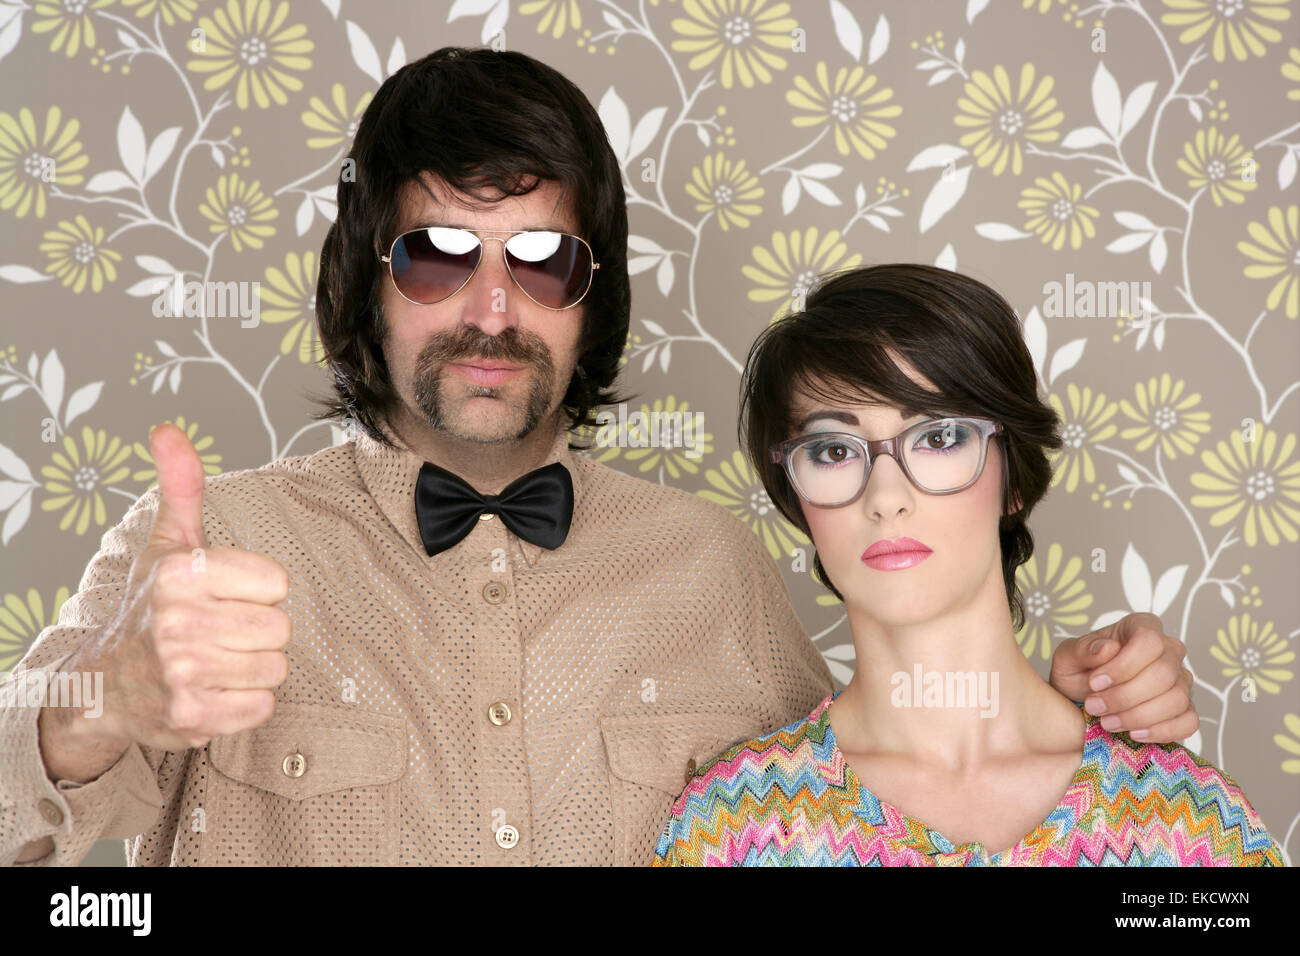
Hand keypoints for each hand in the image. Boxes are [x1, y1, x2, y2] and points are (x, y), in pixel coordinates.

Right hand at [68, 423, 291, 750]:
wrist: (107, 683)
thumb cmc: (150, 607)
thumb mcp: (167, 543)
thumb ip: (180, 487)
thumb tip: (167, 430)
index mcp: (180, 574)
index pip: (278, 583)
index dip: (260, 590)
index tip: (227, 594)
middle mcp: (177, 622)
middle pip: (280, 629)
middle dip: (258, 631)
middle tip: (221, 631)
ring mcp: (183, 674)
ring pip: (275, 668)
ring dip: (254, 667)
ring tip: (218, 660)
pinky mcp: (193, 717)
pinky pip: (263, 706)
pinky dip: (246, 702)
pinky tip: (215, 690)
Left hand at [1049, 612, 1196, 742]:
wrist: (1082, 700)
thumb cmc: (1078, 672)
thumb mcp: (1067, 657)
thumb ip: (1083, 650)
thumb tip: (1107, 648)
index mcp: (1142, 627)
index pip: (1148, 641)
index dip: (1123, 666)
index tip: (1095, 683)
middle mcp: (1169, 650)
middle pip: (1163, 674)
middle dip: (1125, 696)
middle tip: (1094, 707)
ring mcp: (1181, 680)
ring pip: (1176, 699)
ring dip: (1138, 716)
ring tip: (1107, 722)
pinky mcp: (1185, 708)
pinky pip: (1188, 722)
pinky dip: (1162, 731)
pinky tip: (1134, 734)